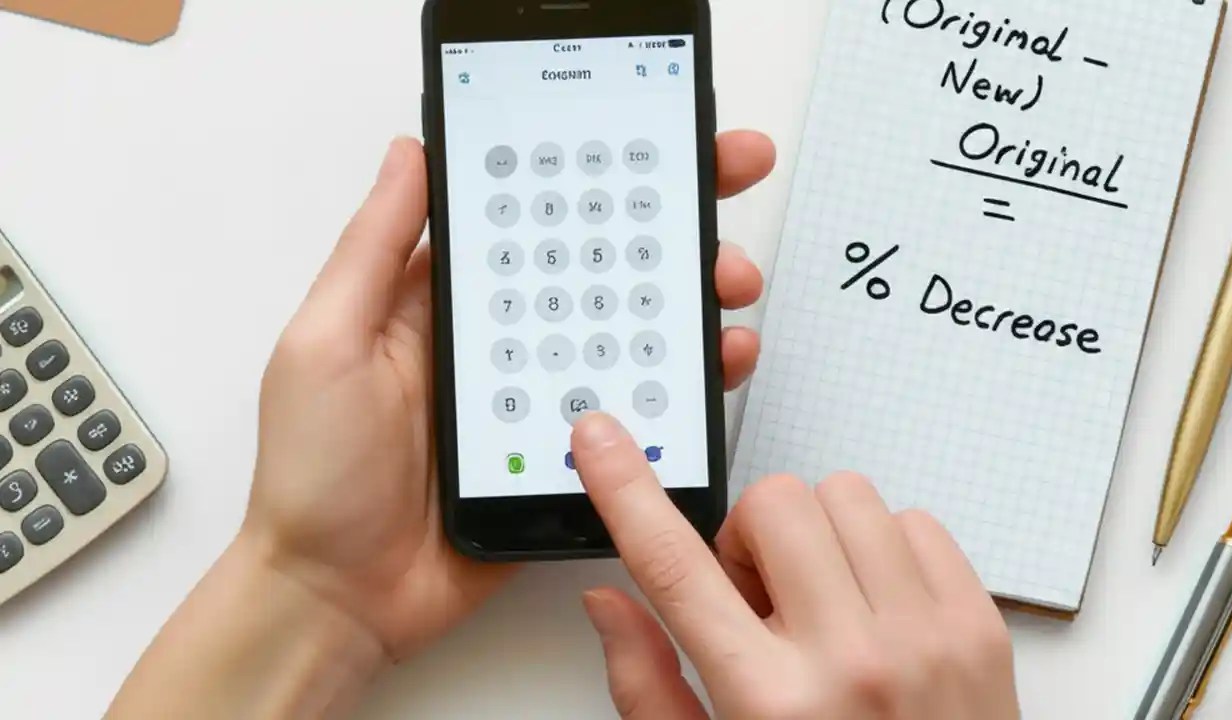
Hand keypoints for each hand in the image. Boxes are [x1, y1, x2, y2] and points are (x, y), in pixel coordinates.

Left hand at [240, 131, 776, 660]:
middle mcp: (504, 343)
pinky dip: (685, 388)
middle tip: (728, 183)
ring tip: (732, 287)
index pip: (533, 218)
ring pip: (633, 335)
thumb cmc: (315, 473)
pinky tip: (718, 367)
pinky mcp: (569, 459)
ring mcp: (542, 402)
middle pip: (600, 267)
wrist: (338, 598)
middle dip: (670, 222)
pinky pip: (638, 416)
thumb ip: (374, 251)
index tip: (656, 137)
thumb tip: (413, 151)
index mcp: (448, 302)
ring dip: (691, 301)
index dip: (594, 174)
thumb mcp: (327, 342)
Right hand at [571, 414, 1019, 719]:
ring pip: (846, 495)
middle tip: (762, 601)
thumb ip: (650, 687)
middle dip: (751, 538)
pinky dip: (884, 549)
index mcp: (770, 703)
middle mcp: (851, 661)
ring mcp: (926, 637)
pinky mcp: (979, 625)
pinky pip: (916, 520)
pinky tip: (876, 607)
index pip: (674, 568)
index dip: (626, 491)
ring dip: (819, 537)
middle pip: (774, 503)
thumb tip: (609, 602)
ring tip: (826, 607)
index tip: (602, 441)